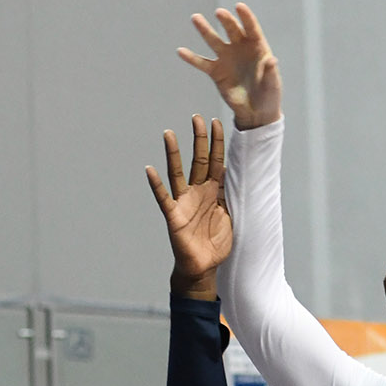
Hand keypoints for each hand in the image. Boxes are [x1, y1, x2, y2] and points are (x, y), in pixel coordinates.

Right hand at [146, 115, 230, 289]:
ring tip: (169, 134)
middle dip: (199, 140)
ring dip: (174, 154)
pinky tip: (149, 169)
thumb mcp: (231, 216)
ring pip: (178, 173)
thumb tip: (236, 174)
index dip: (218, 143)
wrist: (204, 267)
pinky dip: (156, 184)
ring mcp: (184, 202)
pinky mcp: (174, 216)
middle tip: (197, 118)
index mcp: (214, 192)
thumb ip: (231, 196)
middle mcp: (198, 192)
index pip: (217, 162)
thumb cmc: (216, 243)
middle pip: (199, 161)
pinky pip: (163, 198)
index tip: (217, 122)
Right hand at [179, 4, 281, 129]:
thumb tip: (271, 60)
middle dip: (226, 21)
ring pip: (214, 41)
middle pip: (232, 30)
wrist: (256, 113)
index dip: (246, 17)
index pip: (252, 29)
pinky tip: (181, 51)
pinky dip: (191, 58)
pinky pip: (202, 63)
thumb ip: (270, 72)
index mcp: (258, 48)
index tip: (239, 7)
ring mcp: (227, 59)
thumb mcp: (273, 85)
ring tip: (196, 18)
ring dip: (205, 29)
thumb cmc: (269, 96)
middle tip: (220, 13)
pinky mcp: (216, 72)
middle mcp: (240, 49)